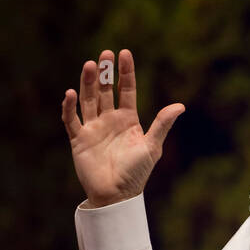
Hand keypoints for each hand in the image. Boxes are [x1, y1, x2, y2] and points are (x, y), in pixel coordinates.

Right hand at [62, 48, 183, 205]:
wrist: (117, 195)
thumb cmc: (136, 173)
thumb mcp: (152, 146)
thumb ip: (162, 124)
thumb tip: (180, 106)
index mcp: (128, 119)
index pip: (126, 90)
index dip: (125, 72)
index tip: (124, 54)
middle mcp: (109, 119)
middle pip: (105, 90)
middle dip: (105, 73)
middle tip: (105, 54)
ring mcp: (93, 128)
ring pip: (88, 100)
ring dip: (88, 83)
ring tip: (90, 65)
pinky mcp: (79, 139)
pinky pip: (72, 120)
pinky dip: (69, 107)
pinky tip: (71, 93)